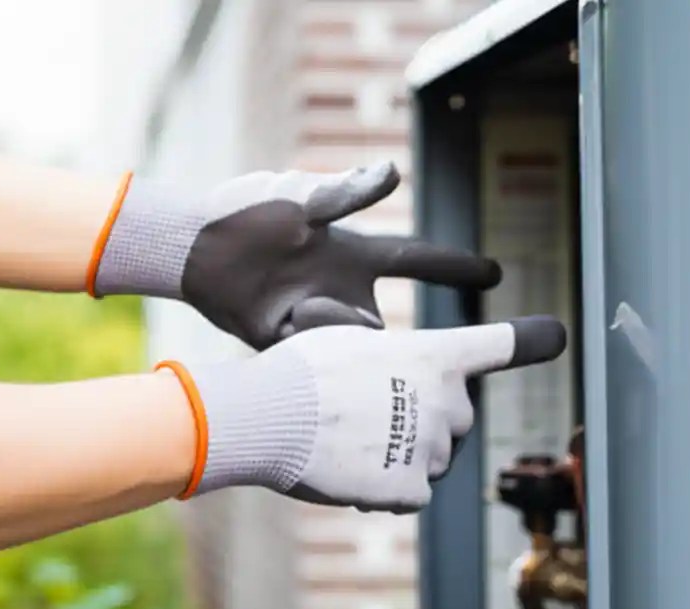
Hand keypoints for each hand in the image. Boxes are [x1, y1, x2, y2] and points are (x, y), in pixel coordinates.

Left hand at [91, 162, 500, 349]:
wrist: (193, 244)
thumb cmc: (248, 209)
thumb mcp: (301, 199)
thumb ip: (348, 192)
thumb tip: (393, 173)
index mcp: (354, 252)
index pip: (418, 261)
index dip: (457, 267)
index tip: (497, 273)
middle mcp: (343, 287)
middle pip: (390, 325)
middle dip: (390, 341)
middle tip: (382, 337)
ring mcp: (318, 316)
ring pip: (354, 346)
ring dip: (337, 330)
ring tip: (302, 305)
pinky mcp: (289, 341)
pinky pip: (314, 354)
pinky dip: (304, 338)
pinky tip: (281, 320)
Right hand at [156, 316, 566, 512]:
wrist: (268, 417)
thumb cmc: (300, 370)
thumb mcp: (351, 339)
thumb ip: (393, 358)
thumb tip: (392, 374)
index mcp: (435, 356)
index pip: (497, 345)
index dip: (529, 340)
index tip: (555, 335)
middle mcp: (446, 401)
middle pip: (457, 420)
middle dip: (426, 422)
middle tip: (370, 417)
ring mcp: (433, 448)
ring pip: (432, 461)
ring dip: (403, 458)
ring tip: (351, 444)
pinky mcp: (412, 490)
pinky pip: (411, 494)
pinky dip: (386, 489)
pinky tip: (351, 471)